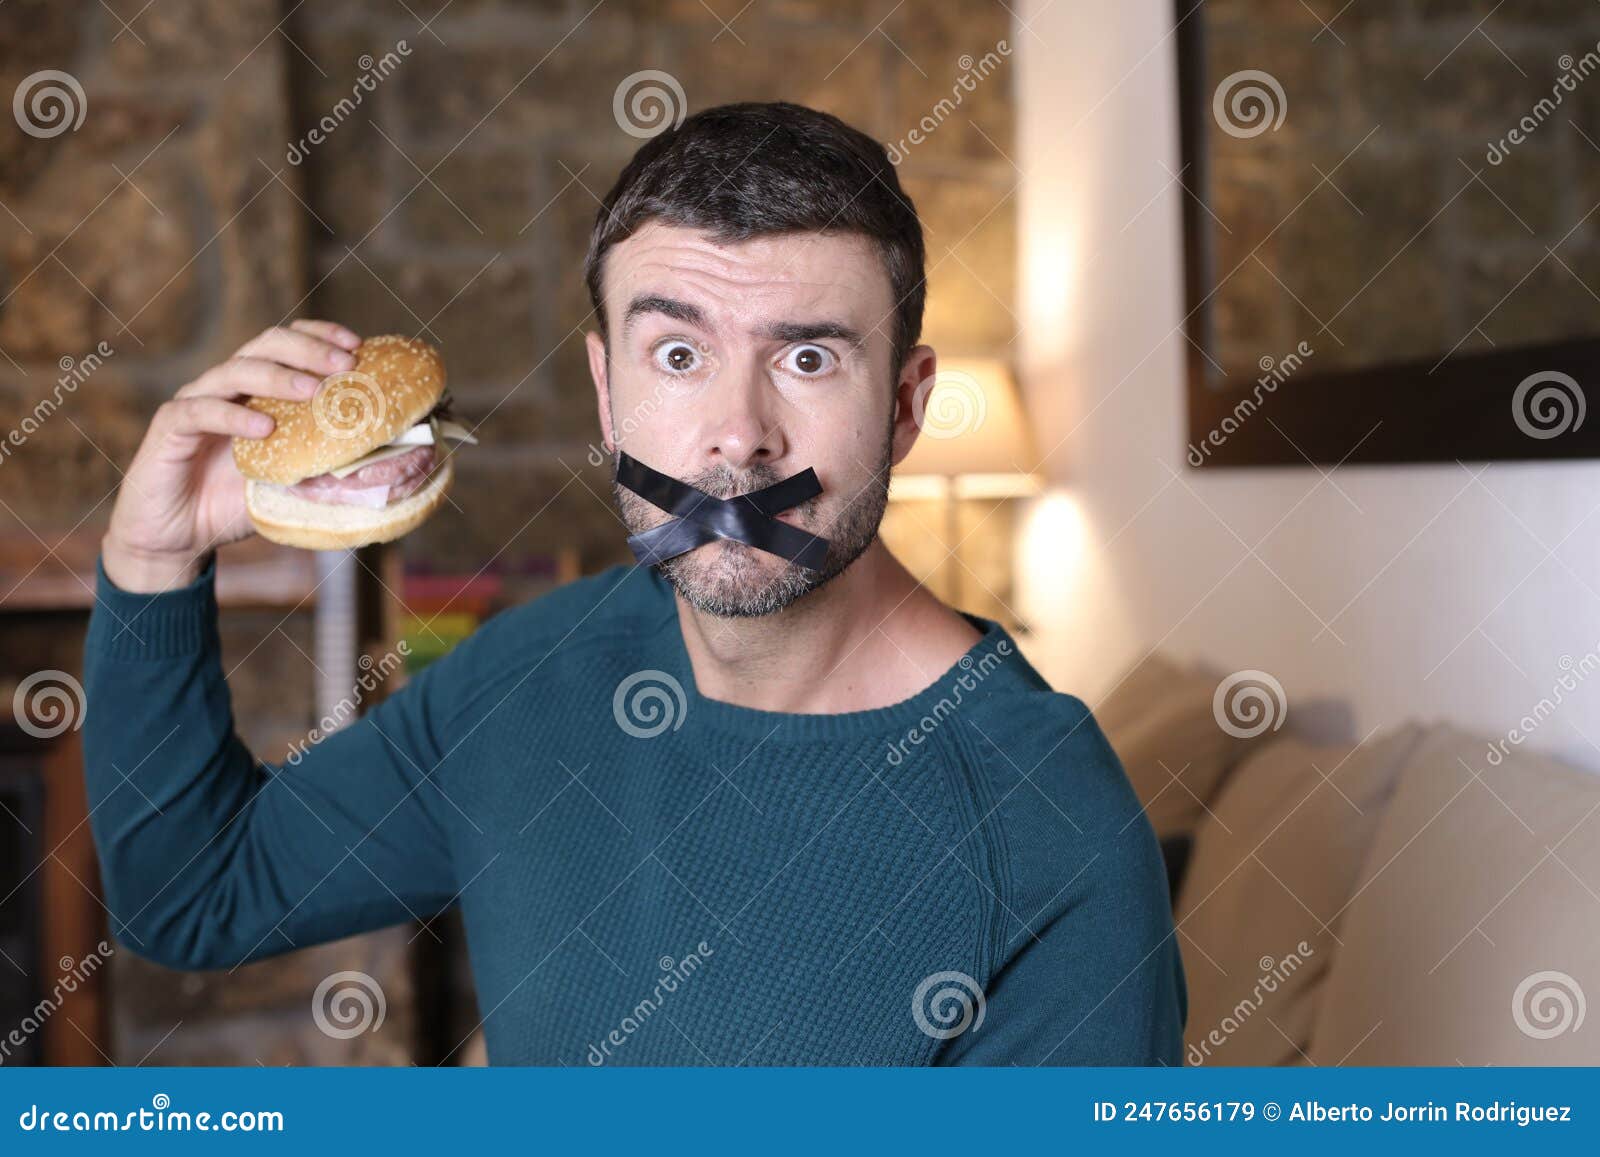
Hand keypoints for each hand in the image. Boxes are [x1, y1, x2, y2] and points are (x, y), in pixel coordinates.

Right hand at [102, 320, 362, 592]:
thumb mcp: (290, 484)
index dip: (319, 336)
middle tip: (344, 364)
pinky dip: (233, 416)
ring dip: (278, 376)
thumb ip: (327, 468)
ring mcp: (196, 403)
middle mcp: (226, 387)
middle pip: (266, 345)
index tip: (357, 345)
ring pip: (235, 371)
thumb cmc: (234, 504)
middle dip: (308, 350)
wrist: (178, 537)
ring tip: (312, 390)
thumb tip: (387, 465)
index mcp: (255, 391)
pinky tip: (263, 427)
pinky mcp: (169, 428)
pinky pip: (200, 412)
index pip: (287, 344)